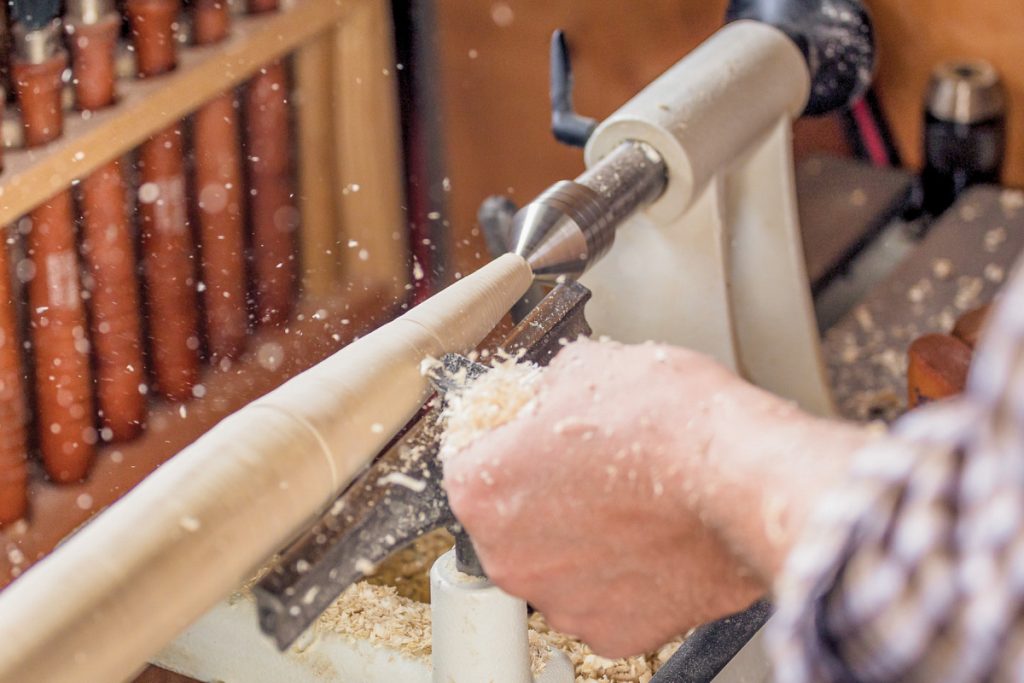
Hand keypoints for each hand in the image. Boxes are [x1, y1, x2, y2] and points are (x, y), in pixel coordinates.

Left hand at [443, 339, 771, 656]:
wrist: (743, 480)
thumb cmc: (667, 424)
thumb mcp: (588, 366)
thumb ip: (548, 391)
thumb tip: (552, 394)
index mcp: (483, 489)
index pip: (467, 462)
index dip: (502, 440)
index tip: (528, 435)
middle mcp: (509, 556)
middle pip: (509, 520)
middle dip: (541, 494)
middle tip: (589, 467)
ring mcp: (560, 600)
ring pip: (556, 564)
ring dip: (581, 539)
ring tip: (630, 502)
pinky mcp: (613, 632)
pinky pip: (603, 599)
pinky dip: (622, 577)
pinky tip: (651, 540)